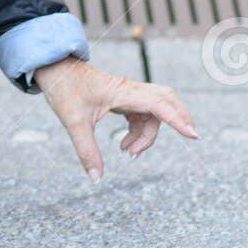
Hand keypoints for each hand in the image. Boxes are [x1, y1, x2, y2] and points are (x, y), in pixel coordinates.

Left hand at [31, 56, 197, 180]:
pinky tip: (125, 144)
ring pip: (153, 112)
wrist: (54, 68)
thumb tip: (96, 179)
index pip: (158, 105)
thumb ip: (87, 151)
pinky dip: (139, 130)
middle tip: (189, 137)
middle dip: (178, 119)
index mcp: (122, 93)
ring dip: (148, 134)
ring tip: (128, 152)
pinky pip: (141, 114)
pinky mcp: (121, 97)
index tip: (193, 135)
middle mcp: (129, 91)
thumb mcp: (74, 123)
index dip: (177, 119)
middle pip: (166, 101)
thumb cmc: (64, 89)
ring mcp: (127, 93)